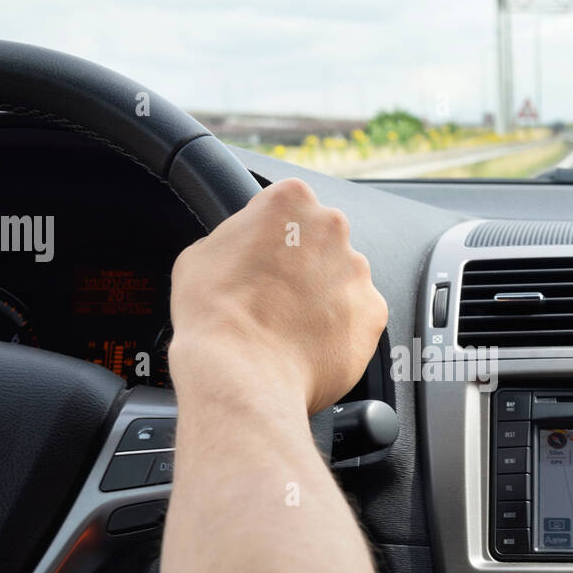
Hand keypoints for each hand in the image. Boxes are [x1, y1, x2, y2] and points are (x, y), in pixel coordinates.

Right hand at [168, 178, 387, 415]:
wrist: (242, 372)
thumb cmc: (215, 314)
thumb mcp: (199, 254)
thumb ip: (235, 237)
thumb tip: (242, 248)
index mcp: (290, 200)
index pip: (287, 208)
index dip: (270, 238)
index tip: (261, 259)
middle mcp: (332, 227)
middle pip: (321, 241)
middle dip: (303, 265)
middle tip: (274, 297)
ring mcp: (358, 271)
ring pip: (342, 279)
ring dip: (323, 297)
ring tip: (290, 328)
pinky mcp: (373, 313)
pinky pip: (359, 317)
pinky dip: (340, 330)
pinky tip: (309, 345)